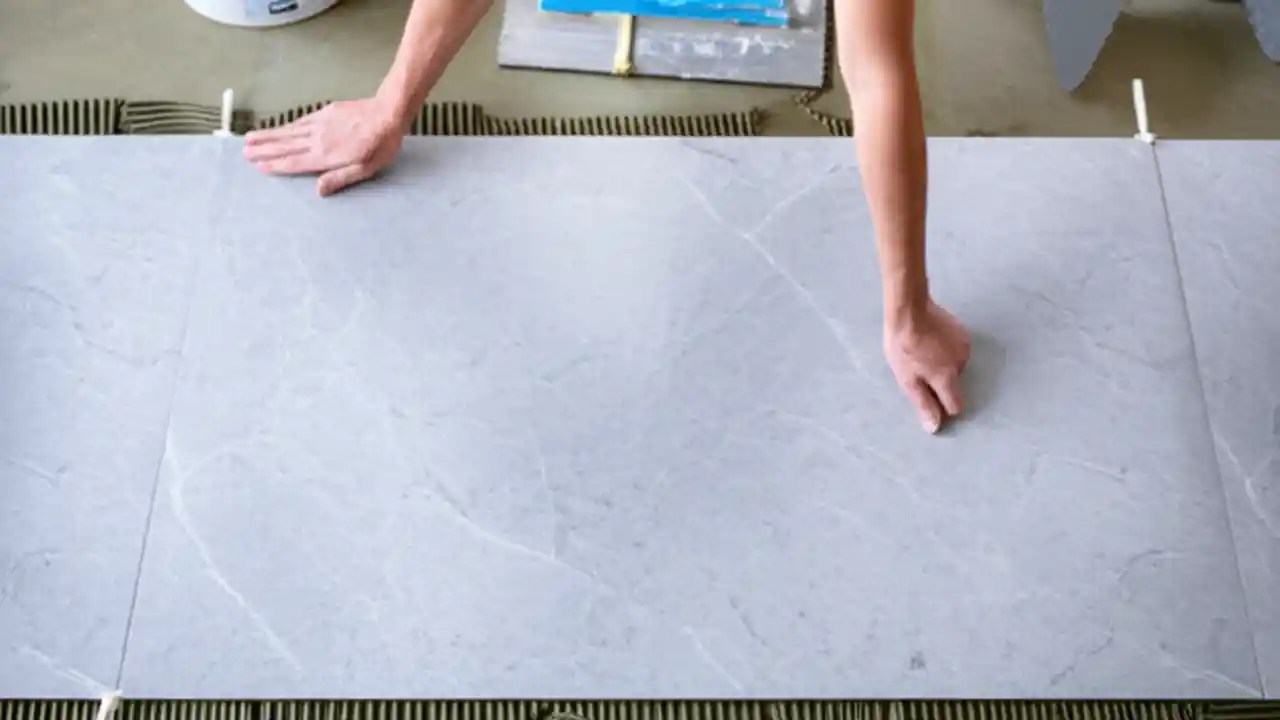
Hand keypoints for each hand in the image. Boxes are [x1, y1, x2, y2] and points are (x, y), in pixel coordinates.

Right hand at [243, 97, 406, 196]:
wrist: (387, 113)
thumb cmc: (380, 145)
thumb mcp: (365, 169)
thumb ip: (340, 178)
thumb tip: (318, 190)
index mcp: (326, 156)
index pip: (295, 162)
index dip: (276, 165)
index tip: (258, 166)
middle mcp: (318, 139)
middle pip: (285, 146)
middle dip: (264, 149)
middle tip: (245, 152)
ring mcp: (320, 124)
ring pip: (289, 132)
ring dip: (269, 135)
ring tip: (251, 138)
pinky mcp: (325, 113)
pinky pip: (300, 121)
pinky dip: (286, 125)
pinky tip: (279, 128)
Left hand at [884, 301, 970, 433]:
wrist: (909, 311)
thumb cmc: (903, 347)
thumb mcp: (907, 380)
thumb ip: (924, 404)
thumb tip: (935, 427)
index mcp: (947, 378)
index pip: (956, 405)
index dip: (944, 406)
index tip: (932, 398)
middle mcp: (961, 365)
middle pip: (954, 385)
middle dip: (941, 382)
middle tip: (920, 368)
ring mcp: (964, 347)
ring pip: (956, 366)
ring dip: (944, 364)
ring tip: (924, 351)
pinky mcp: (963, 333)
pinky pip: (958, 350)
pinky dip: (947, 350)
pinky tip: (933, 340)